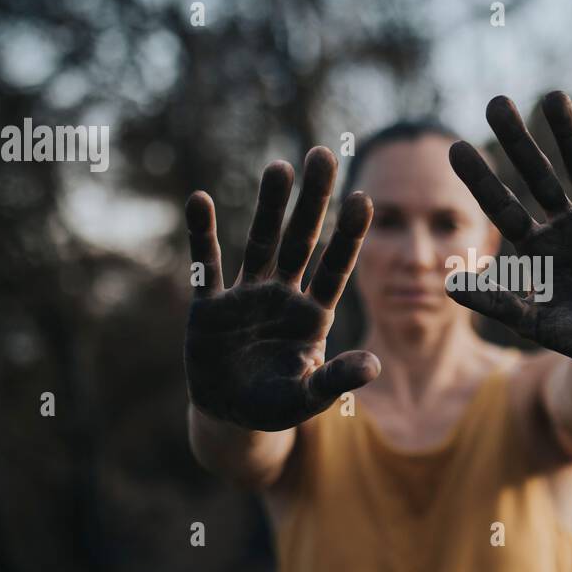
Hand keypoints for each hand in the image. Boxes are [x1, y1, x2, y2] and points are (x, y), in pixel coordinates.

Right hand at [183, 149, 379, 430]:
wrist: (231, 417)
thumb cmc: (278, 405)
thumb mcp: (309, 397)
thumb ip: (336, 380)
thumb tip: (374, 366)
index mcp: (314, 314)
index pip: (336, 267)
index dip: (349, 235)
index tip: (365, 198)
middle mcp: (283, 295)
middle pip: (301, 240)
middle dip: (312, 200)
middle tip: (324, 155)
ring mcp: (247, 296)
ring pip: (260, 243)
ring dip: (268, 206)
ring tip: (280, 167)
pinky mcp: (210, 307)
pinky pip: (205, 265)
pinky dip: (201, 235)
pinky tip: (198, 201)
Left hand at [447, 92, 571, 360]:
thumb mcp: (532, 322)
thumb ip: (495, 302)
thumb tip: (448, 284)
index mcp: (536, 246)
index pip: (503, 206)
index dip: (481, 179)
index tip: (454, 146)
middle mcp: (564, 225)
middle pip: (536, 175)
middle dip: (517, 141)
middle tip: (496, 102)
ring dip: (568, 135)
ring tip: (551, 97)